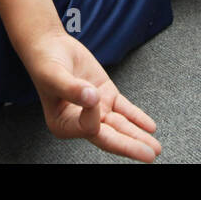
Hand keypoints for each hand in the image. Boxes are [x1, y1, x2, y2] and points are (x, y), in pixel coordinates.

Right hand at [19, 29, 160, 162]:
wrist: (51, 45)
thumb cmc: (45, 63)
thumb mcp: (53, 76)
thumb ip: (71, 89)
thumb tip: (91, 97)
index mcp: (63, 124)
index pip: (88, 127)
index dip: (93, 114)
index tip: (92, 95)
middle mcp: (81, 121)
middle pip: (109, 137)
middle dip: (130, 147)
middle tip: (149, 154)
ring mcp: (96, 109)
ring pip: (120, 127)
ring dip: (138, 137)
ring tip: (155, 148)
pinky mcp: (106, 96)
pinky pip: (125, 110)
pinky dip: (138, 118)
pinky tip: (150, 127)